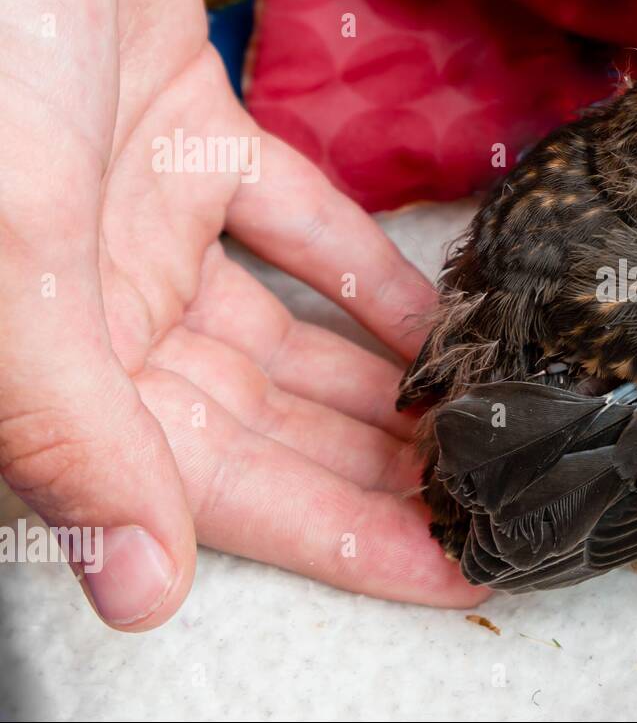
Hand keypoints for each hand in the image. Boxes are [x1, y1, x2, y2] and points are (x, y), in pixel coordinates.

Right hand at [0, 0, 483, 629]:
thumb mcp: (6, 235)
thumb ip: (64, 414)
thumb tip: (137, 584)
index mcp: (48, 360)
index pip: (215, 494)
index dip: (342, 540)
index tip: (456, 570)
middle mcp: (94, 308)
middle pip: (268, 426)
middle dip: (383, 472)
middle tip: (502, 502)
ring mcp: (143, 221)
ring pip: (290, 340)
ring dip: (386, 385)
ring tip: (490, 424)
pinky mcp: (186, 138)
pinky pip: (296, 230)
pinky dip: (366, 273)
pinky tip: (439, 320)